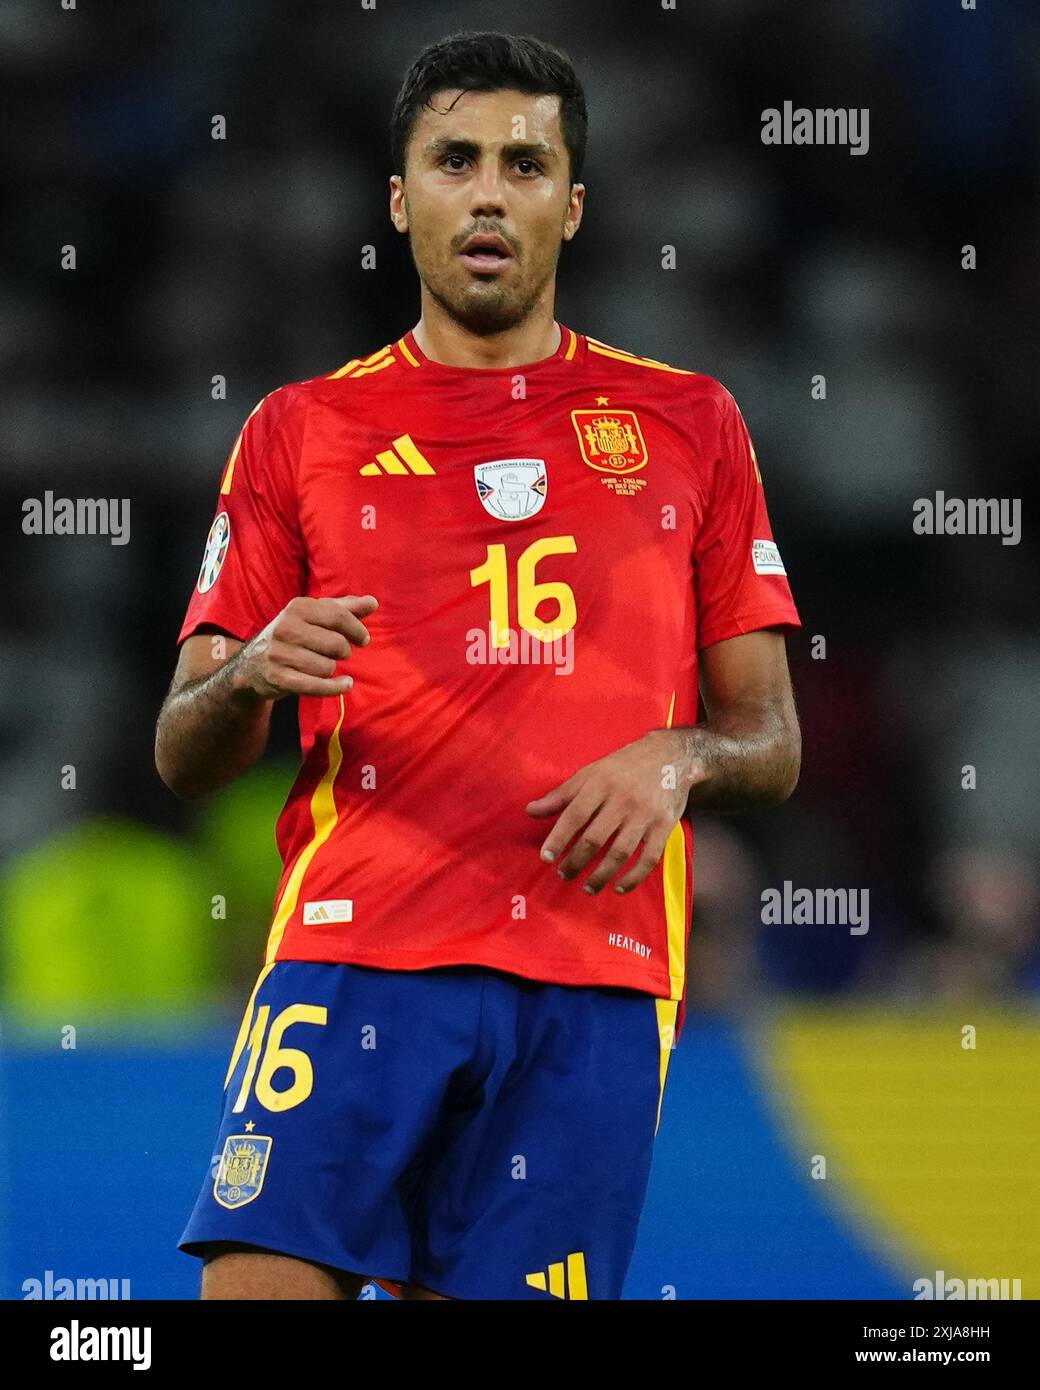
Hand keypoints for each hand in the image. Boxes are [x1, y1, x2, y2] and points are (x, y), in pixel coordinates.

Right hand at [233, 594, 377, 699]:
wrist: (253, 664)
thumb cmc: (294, 636)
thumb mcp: (315, 616)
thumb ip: (345, 608)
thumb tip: (373, 602)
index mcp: (297, 607)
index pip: (338, 616)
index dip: (357, 629)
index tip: (363, 639)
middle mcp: (286, 627)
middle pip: (336, 643)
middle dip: (343, 651)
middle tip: (337, 653)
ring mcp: (279, 653)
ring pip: (327, 667)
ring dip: (331, 669)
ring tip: (322, 665)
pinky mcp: (277, 677)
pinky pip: (316, 686)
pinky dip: (335, 688)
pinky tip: (345, 684)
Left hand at [525, 729, 698, 894]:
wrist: (670, 757)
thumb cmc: (623, 767)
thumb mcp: (590, 773)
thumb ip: (561, 795)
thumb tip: (529, 811)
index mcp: (601, 783)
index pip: (574, 815)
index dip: (558, 839)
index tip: (546, 858)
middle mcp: (623, 799)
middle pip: (595, 838)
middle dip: (576, 862)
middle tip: (564, 874)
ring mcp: (645, 814)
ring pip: (620, 852)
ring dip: (601, 875)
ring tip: (587, 887)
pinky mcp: (664, 826)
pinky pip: (649, 858)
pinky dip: (633, 877)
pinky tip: (618, 888)